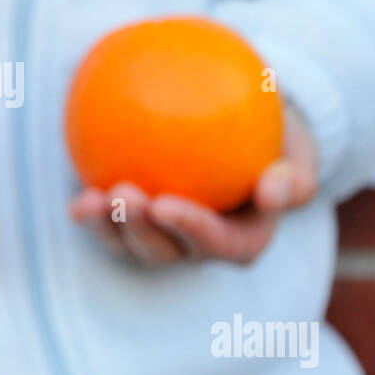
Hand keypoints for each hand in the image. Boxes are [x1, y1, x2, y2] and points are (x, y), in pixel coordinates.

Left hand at [68, 104, 317, 265]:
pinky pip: (110, 223)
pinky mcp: (135, 219)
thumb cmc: (277, 133)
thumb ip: (295, 172)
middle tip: (124, 195)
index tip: (165, 205)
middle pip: (168, 252)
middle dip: (140, 232)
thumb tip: (274, 189)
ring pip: (133, 244)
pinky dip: (92, 216)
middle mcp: (200, 245)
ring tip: (91, 201)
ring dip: (109, 227)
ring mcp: (165, 236)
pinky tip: (76, 203)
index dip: (192, 230)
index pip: (222, 244)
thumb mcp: (298, 148)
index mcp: (244, 236)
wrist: (243, 122)